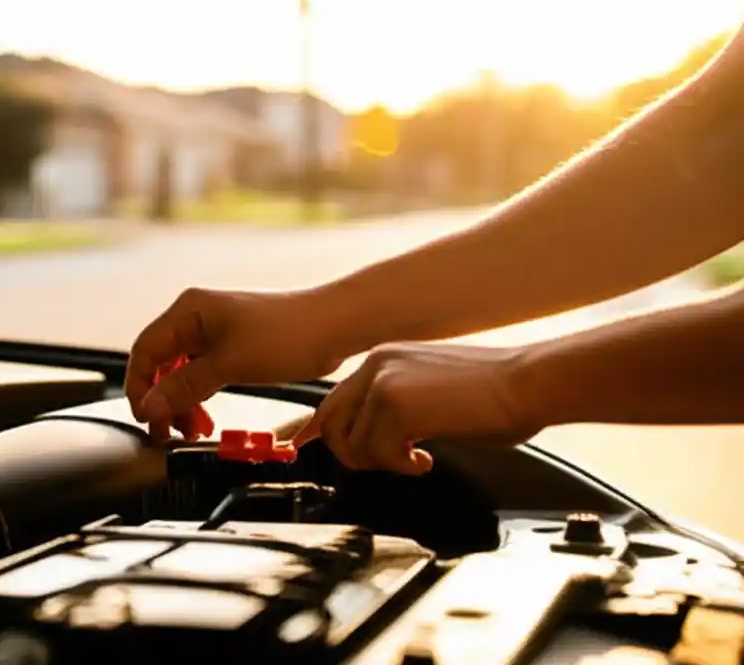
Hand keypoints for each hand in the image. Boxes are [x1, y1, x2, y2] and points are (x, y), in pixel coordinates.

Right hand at [125, 286, 347, 439]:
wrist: (333, 326)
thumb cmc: (288, 333)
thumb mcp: (229, 365)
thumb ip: (184, 387)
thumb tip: (150, 406)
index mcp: (188, 311)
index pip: (145, 350)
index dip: (139, 387)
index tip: (146, 418)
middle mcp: (196, 318)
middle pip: (160, 364)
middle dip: (162, 400)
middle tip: (167, 432)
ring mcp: (214, 332)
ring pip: (180, 373)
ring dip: (181, 403)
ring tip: (192, 430)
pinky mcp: (231, 346)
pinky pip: (201, 374)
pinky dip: (199, 397)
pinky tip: (205, 416)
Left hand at [295, 342, 540, 474]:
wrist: (530, 382)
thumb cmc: (495, 392)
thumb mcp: (430, 389)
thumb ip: (394, 406)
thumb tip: (372, 438)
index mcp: (383, 359)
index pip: (332, 398)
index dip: (311, 428)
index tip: (297, 445)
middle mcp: (376, 365)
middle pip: (331, 424)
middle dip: (352, 454)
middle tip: (391, 461)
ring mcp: (384, 384)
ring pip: (355, 445)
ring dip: (385, 462)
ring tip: (419, 455)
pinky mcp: (398, 406)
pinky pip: (379, 454)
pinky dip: (402, 466)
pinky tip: (428, 458)